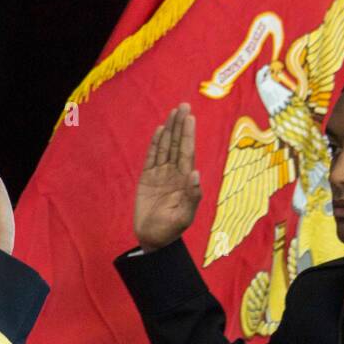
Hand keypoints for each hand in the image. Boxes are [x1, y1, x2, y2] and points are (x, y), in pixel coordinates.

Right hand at [134, 103, 201, 252]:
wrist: (153, 239)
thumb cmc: (171, 230)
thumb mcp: (185, 216)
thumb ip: (192, 196)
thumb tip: (196, 173)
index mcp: (185, 180)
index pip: (187, 152)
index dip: (189, 134)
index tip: (190, 117)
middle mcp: (174, 173)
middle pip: (178, 144)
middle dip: (180, 125)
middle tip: (183, 105)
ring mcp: (160, 175)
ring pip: (165, 147)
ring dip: (169, 130)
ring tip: (173, 112)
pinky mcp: (147, 179)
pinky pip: (151, 157)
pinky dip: (155, 144)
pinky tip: (159, 131)